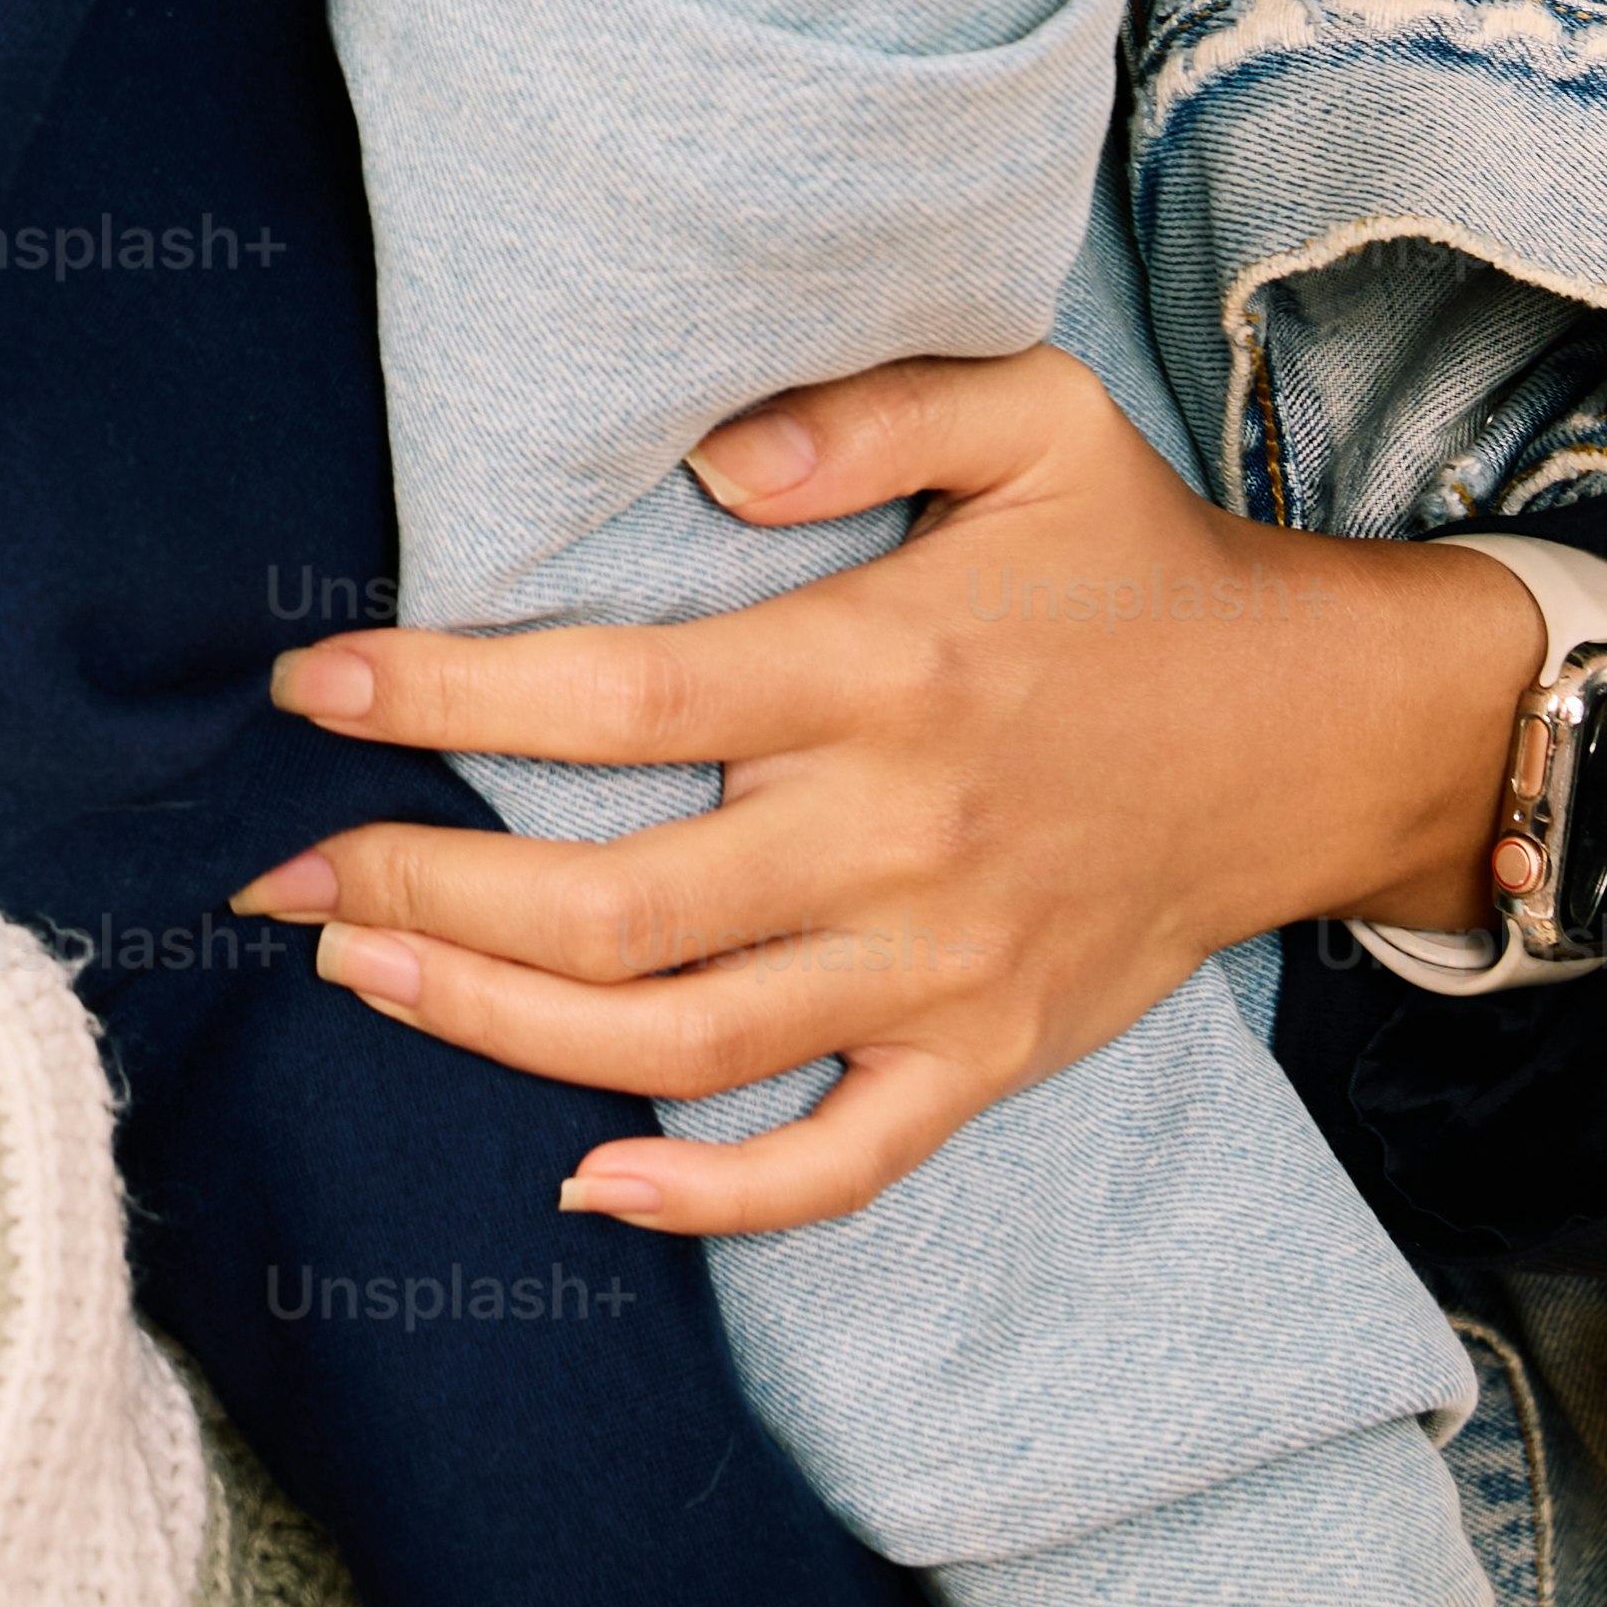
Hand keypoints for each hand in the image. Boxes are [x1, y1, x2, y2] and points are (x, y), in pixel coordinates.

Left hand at [221, 346, 1606, 1236]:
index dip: (447, 692)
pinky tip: (587, 1184)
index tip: (308, 684)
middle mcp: (896, 835)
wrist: (1331, 733)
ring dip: (500, 1026)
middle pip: (616, 902)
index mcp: (880, 669)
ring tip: (358, 974)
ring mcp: (943, 969)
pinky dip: (712, 1197)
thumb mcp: (1035, 418)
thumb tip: (707, 461)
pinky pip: (839, 1163)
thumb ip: (865, 408)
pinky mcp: (990, 1058)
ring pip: (685, 1043)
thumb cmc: (1143, 563)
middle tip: (276, 874)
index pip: (619, 692)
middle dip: (423, 889)